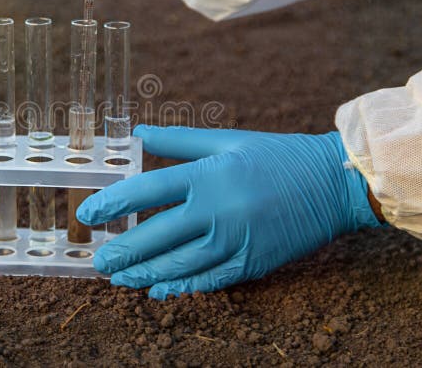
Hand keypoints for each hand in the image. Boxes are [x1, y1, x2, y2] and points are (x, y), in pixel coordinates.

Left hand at [77, 125, 381, 298]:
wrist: (333, 184)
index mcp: (208, 176)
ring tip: (118, 278)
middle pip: (155, 237)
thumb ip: (179, 140)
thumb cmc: (277, 156)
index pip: (146, 192)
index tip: (88, 214)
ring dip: (142, 274)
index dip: (112, 205)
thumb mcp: (227, 140)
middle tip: (98, 260)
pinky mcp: (249, 264)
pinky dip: (179, 287)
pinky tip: (158, 290)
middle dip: (121, 251)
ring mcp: (233, 243)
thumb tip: (137, 132)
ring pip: (176, 266)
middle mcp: (216, 212)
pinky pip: (206, 281)